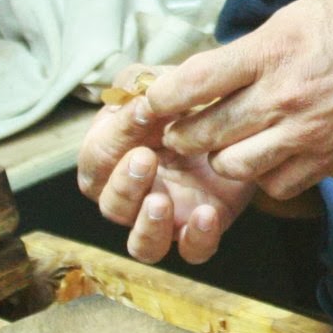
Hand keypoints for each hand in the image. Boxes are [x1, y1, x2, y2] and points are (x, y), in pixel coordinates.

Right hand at [77, 65, 257, 263]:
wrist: (238, 116)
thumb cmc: (186, 99)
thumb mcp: (163, 81)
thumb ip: (140, 82)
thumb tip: (134, 97)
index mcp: (112, 158)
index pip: (95, 160)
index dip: (112, 139)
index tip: (142, 111)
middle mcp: (132, 194)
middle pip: (110, 206)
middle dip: (124, 184)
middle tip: (146, 158)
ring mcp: (165, 217)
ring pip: (142, 245)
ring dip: (147, 227)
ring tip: (161, 202)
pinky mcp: (199, 228)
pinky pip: (192, 251)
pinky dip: (197, 240)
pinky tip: (207, 215)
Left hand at [144, 0, 332, 197]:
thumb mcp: (302, 17)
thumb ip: (254, 47)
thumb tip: (212, 69)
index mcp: (272, 51)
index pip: (194, 80)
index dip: (161, 96)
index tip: (150, 100)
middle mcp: (283, 97)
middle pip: (204, 132)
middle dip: (181, 134)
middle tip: (178, 129)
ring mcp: (305, 136)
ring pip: (233, 166)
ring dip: (221, 158)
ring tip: (225, 144)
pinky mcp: (326, 163)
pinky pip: (273, 185)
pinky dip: (263, 176)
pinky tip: (268, 157)